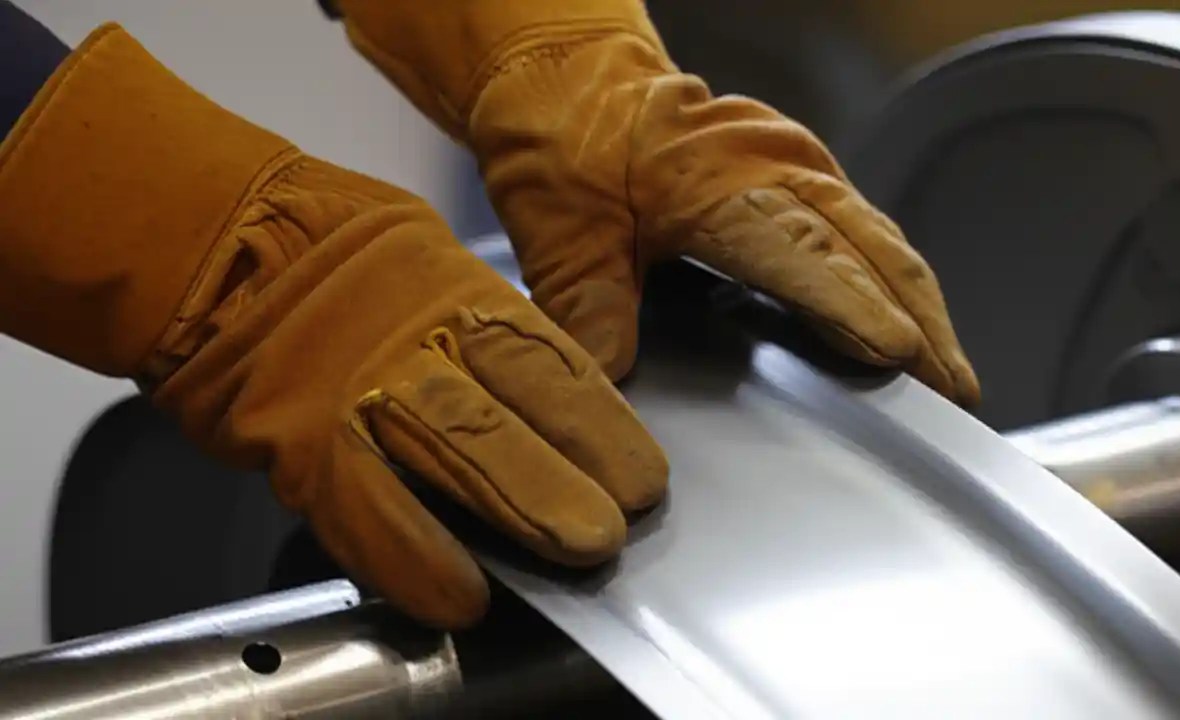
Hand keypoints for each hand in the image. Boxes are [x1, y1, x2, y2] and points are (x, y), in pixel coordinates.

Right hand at [0, 24, 666, 627]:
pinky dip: (417, 556)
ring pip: (462, 445)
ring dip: (526, 502)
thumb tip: (546, 403)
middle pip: (521, 402)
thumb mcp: (424, 262)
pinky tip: (460, 595)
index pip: (554, 362)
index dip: (602, 423)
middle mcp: (424, 334)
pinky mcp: (303, 434)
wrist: (218, 243)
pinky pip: (369, 506)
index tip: (643, 476)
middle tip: (625, 519)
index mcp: (462, 290)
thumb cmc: (326, 257)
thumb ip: (481, 329)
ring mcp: (364, 382)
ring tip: (580, 547)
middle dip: (581, 464)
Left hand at [335, 0, 979, 404]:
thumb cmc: (566, 139)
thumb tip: (610, 375)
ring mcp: (795, 166)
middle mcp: (775, 166)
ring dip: (919, 305)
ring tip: (952, 375)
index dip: (849, 304)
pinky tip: (906, 324)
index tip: (898, 352)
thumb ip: (588, 303)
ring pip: (880, 240)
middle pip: (872, 248)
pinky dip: (892, 282)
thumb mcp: (558, 227)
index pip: (801, 250)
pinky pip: (864, 231)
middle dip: (922, 322)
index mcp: (720, 179)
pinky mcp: (798, 176)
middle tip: (957, 394)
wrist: (573, 80)